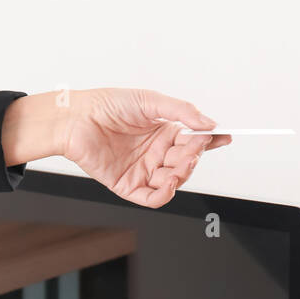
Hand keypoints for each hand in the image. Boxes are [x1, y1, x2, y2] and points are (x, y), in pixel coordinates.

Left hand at [61, 88, 231, 207]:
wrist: (75, 118)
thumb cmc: (107, 105)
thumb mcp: (149, 101)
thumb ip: (181, 111)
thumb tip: (209, 123)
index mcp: (162, 132)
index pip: (193, 141)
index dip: (209, 140)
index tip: (224, 136)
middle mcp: (154, 153)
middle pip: (186, 162)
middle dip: (194, 156)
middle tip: (195, 146)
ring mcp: (142, 170)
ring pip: (173, 181)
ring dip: (183, 175)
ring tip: (181, 163)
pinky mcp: (127, 185)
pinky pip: (151, 197)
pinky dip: (165, 195)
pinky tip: (169, 182)